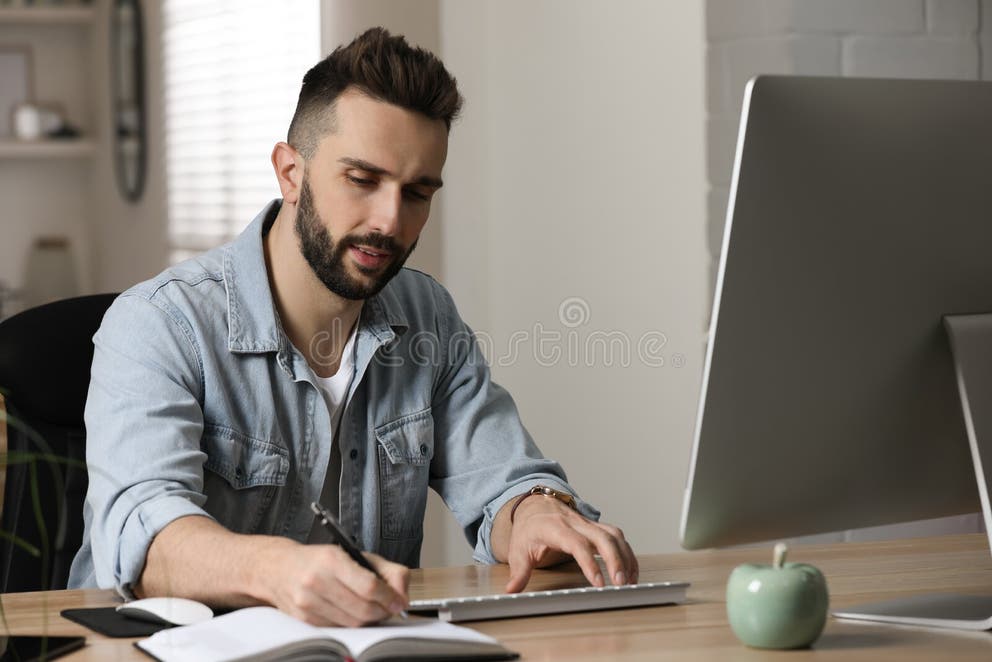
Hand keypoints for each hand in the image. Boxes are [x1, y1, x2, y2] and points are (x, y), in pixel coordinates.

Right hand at [263, 541, 409, 625]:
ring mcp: (308, 602)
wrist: (279, 568)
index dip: (389, 597)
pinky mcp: (304, 619)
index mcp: (332, 560)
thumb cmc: (320, 560)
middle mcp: (317, 581)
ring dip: (369, 619)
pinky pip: (338, 628)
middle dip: (382, 611)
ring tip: (373, 609)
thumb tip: (402, 594)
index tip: (399, 602)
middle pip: (362, 609)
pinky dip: (351, 623)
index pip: (369, 586)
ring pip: (352, 622)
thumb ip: (385, 570)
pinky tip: (352, 612)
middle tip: (389, 607)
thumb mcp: (354, 554)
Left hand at [498, 495, 638, 593]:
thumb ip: (518, 571)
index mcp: (555, 528)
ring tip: (628, 582)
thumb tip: (512, 590)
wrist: (535, 507)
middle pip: (603, 537)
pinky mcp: (597, 528)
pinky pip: (617, 537)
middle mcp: (575, 523)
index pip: (577, 544)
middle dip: (616, 560)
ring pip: (614, 535)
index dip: (589, 563)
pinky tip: (630, 572)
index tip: (599, 583)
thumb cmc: (529, 529)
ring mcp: (588, 524)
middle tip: (620, 584)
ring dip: (625, 557)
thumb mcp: (518, 549)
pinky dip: (627, 554)